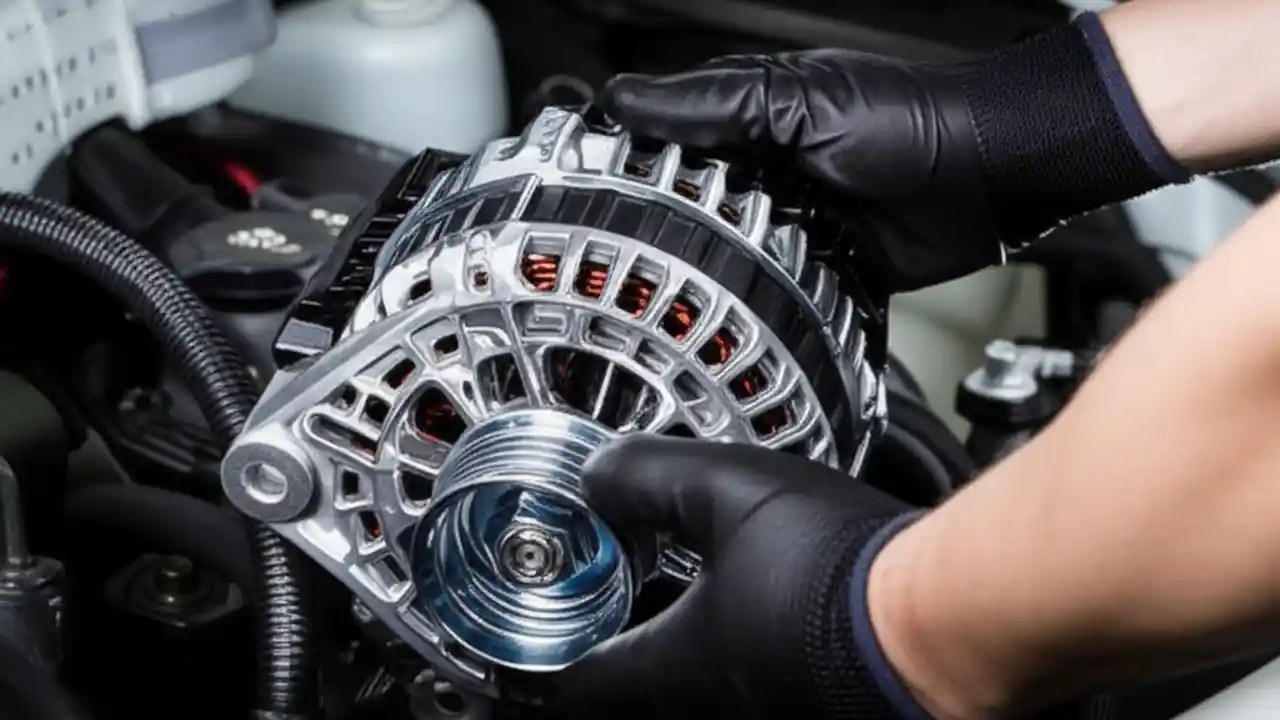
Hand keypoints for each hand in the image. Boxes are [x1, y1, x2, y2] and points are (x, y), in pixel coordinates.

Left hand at [551, 436, 918, 718]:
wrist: (949, 618)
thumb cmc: (843, 570)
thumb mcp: (726, 492)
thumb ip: (648, 477)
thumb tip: (600, 473)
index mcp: (671, 671)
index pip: (574, 682)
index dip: (547, 648)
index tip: (535, 624)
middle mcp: (712, 708)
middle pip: (628, 690)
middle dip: (611, 641)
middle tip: (609, 596)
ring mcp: (766, 712)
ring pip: (687, 689)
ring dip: (672, 643)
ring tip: (678, 591)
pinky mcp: (814, 708)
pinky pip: (743, 683)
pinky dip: (729, 647)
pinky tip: (757, 603)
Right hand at [600, 51, 999, 291]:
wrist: (991, 178)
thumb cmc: (913, 122)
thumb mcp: (801, 102)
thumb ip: (715, 104)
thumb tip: (626, 99)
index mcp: (752, 114)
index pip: (666, 133)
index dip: (623, 158)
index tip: (579, 185)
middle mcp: (767, 166)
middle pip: (687, 199)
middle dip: (655, 224)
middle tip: (613, 251)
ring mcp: (792, 216)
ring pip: (724, 247)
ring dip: (701, 265)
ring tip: (659, 289)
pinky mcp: (820, 262)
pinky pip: (770, 284)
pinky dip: (752, 296)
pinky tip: (727, 309)